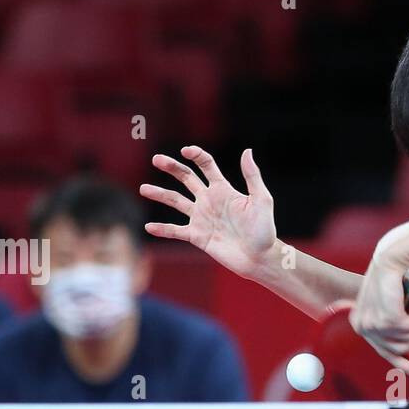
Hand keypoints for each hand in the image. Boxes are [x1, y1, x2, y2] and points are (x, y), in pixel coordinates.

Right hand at [140, 146, 278, 279]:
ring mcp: (201, 218)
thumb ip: (252, 176)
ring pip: (175, 201)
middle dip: (171, 167)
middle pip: (186, 178)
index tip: (186, 151)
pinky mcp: (197, 236)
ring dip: (159, 194)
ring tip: (144, 189)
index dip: (196, 155)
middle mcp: (209, 200)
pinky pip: (176, 231)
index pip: (206, 166)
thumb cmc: (264, 230)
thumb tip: (247, 151)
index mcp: (223, 189)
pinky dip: (162, 229)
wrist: (259, 258)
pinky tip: (148, 227)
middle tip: (156, 159)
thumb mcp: (261, 200)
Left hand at [349, 223, 408, 371]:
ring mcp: (374, 324)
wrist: (394, 259)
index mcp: (360, 325)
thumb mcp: (393, 308)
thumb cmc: (397, 281)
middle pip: (397, 349)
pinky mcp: (388, 319)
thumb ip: (395, 329)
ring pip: (407, 339)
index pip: (383, 352)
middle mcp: (363, 327)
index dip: (402, 363)